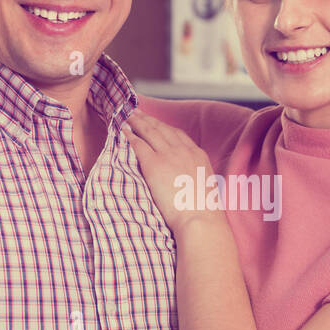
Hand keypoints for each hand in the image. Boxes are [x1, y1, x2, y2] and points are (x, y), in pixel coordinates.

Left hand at [122, 110, 217, 233]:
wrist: (199, 217)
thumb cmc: (203, 211)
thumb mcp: (205, 187)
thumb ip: (195, 176)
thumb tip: (187, 181)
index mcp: (198, 155)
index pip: (178, 135)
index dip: (164, 127)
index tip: (156, 123)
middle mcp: (184, 150)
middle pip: (163, 129)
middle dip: (149, 120)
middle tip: (138, 112)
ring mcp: (169, 155)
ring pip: (150, 132)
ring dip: (138, 122)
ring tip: (128, 116)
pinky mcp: (154, 164)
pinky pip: (139, 145)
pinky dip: (131, 136)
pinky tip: (123, 132)